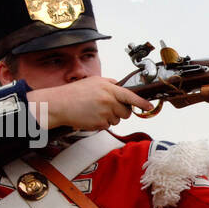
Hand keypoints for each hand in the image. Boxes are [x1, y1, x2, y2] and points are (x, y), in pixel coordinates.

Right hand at [27, 78, 154, 131]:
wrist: (59, 104)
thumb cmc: (75, 93)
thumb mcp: (94, 81)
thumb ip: (110, 84)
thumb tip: (123, 88)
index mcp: (109, 88)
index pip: (131, 96)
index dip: (142, 103)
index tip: (149, 106)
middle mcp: (109, 100)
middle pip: (126, 112)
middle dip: (121, 111)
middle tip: (109, 107)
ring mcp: (105, 113)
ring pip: (118, 119)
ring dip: (111, 117)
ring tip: (96, 110)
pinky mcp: (100, 124)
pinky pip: (108, 126)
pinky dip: (102, 123)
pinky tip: (92, 116)